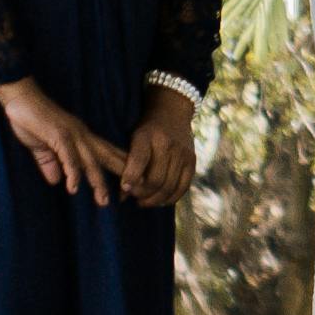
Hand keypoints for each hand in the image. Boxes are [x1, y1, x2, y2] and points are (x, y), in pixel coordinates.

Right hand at [0, 77, 128, 204]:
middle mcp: (81, 135)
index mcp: (81, 137)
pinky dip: (72, 172)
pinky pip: (68, 157)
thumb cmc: (31, 121)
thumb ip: (50, 163)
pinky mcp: (58, 135)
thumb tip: (55, 181)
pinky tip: (73, 188)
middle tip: (131, 194)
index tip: (129, 184)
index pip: (105, 154)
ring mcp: (71, 135)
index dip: (118, 167)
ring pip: (90, 161)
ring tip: (103, 201)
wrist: (20, 98)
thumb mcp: (42, 148)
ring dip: (97, 181)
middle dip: (119, 175)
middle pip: (105, 157)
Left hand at [119, 84, 198, 206]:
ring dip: (154, 200)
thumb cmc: (145, 131)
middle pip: (155, 179)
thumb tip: (122, 197)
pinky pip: (183, 187)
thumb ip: (127, 165)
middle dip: (142, 194)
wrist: (172, 112)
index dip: (131, 177)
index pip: (139, 160)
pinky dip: (170, 198)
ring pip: (169, 187)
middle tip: (134, 198)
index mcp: (147, 135)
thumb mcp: (133, 138)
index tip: (124, 189)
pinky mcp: (192, 160)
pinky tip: (160, 201)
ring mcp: (183, 153)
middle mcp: (167, 143)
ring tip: (144, 202)